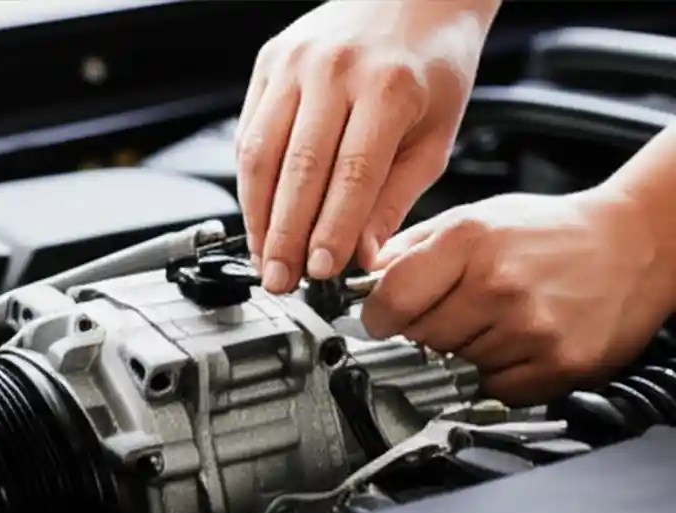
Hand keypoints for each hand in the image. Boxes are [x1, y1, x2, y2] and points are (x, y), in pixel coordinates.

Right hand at [235, 0, 497, 292]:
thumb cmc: (432, 61)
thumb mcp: (435, 134)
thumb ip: (394, 198)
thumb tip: (363, 255)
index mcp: (388, 86)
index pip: (350, 176)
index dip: (329, 230)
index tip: (320, 272)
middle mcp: (334, 69)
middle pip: (297, 170)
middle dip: (285, 236)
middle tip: (281, 280)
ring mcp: (294, 62)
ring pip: (260, 154)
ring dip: (258, 216)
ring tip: (264, 258)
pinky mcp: (269, 62)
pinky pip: (249, 132)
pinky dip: (250, 182)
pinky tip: (258, 215)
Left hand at [362, 190, 675, 404]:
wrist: (634, 243)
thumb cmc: (549, 231)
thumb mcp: (473, 218)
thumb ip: (410, 248)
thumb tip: (359, 280)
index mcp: (469, 241)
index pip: (390, 300)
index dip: (378, 315)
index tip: (383, 318)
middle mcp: (498, 284)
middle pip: (420, 337)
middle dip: (426, 329)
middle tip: (455, 311)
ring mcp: (530, 327)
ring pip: (457, 365)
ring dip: (466, 350)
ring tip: (497, 319)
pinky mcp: (558, 363)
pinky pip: (495, 389)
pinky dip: (498, 373)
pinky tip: (517, 342)